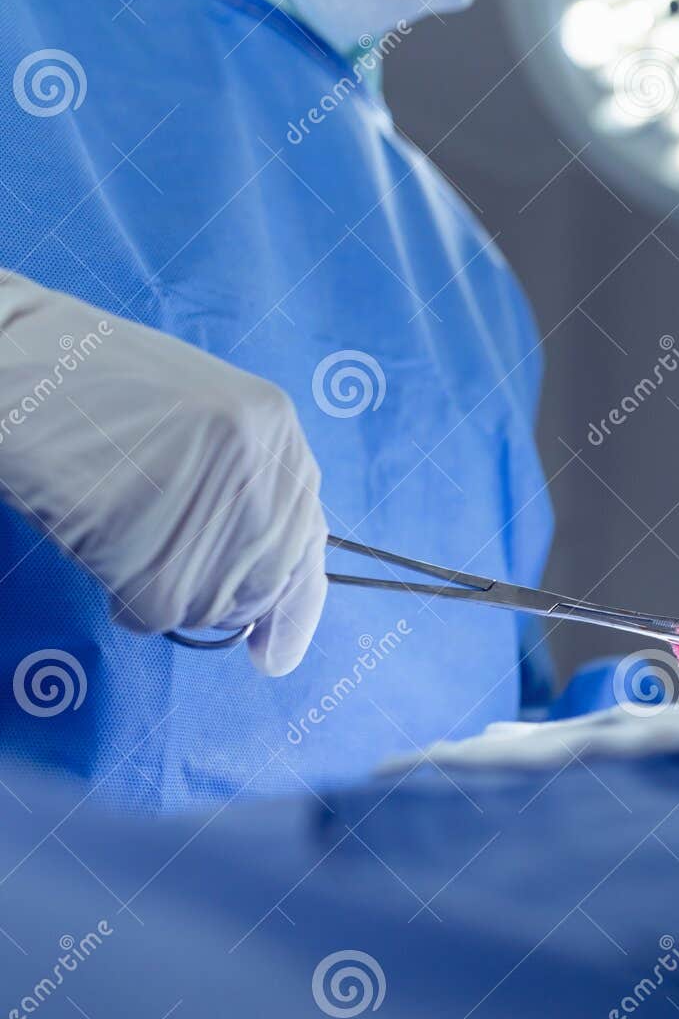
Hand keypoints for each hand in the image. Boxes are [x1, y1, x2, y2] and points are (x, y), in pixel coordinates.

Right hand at [0, 273, 327, 675]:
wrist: (4, 361)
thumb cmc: (86, 396)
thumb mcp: (197, 425)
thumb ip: (244, 491)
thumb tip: (269, 612)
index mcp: (274, 424)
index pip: (309, 536)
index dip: (294, 605)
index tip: (275, 657)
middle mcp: (259, 459)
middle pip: (263, 582)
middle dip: (215, 596)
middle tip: (158, 564)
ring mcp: (210, 496)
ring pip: (212, 605)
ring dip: (165, 595)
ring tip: (119, 533)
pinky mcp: (152, 535)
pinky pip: (157, 612)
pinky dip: (125, 600)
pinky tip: (99, 548)